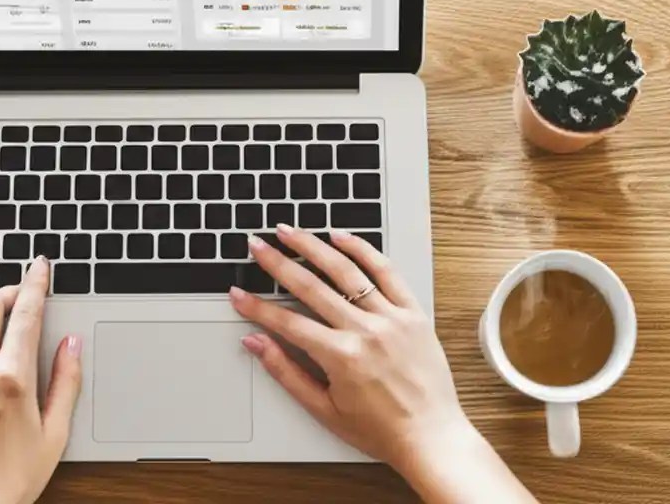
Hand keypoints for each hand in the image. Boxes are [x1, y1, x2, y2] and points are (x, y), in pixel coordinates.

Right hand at [229, 226, 467, 469]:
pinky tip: (341, 236)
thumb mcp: (324, 408)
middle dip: (277, 263)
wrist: (432, 438)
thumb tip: (255, 343)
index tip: (237, 293)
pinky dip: (363, 250)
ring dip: (313, 246)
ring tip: (290, 231)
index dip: (256, 307)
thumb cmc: (381, 430)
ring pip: (346, 271)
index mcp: (341, 357)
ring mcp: (392, 318)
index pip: (286, 322)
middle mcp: (365, 331)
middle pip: (310, 286)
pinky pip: (386, 272)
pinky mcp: (413, 313)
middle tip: (256, 245)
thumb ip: (285, 371)